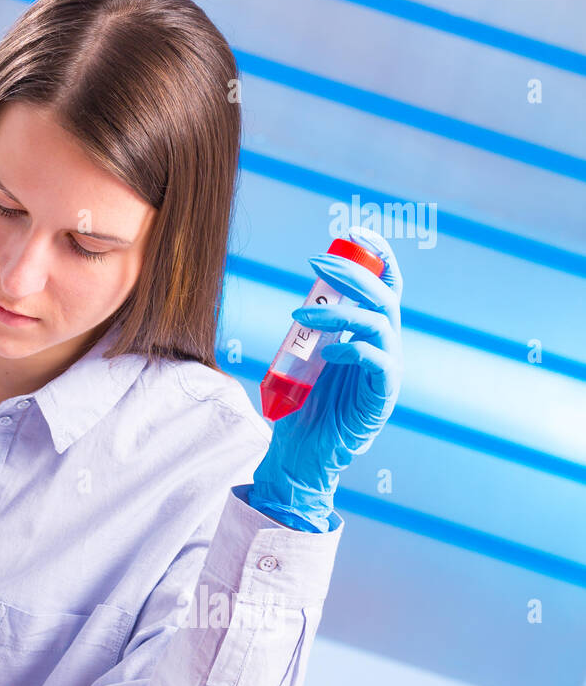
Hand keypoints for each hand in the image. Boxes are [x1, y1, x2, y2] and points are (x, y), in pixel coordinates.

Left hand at [250, 229, 403, 531]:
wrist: (304, 453)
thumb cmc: (305, 406)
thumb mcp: (307, 355)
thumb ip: (316, 329)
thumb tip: (306, 299)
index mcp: (372, 333)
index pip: (386, 286)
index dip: (379, 256)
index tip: (355, 232)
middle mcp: (386, 347)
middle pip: (383, 297)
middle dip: (351, 274)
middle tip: (313, 263)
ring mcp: (387, 371)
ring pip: (378, 324)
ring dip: (338, 312)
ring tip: (299, 315)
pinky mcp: (382, 396)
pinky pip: (379, 363)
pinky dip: (354, 349)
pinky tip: (328, 350)